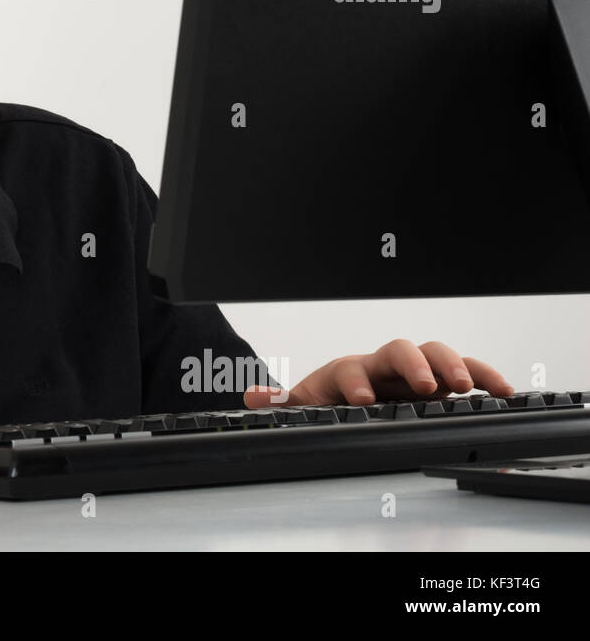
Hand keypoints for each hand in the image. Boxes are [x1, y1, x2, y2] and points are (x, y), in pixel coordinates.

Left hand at [241, 339, 515, 408]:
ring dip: (452, 366)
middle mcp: (384, 366)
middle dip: (413, 365)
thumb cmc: (333, 398)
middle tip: (425, 386)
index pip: (350, 368)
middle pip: (398, 349)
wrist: (354, 396)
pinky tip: (503, 390)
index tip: (361, 399)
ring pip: (435, 353)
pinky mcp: (441, 383)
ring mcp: (414, 372)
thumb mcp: (305, 404)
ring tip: (464, 387)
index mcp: (348, 372)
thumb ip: (283, 403)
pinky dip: (485, 376)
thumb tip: (252, 399)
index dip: (355, 380)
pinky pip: (467, 371)